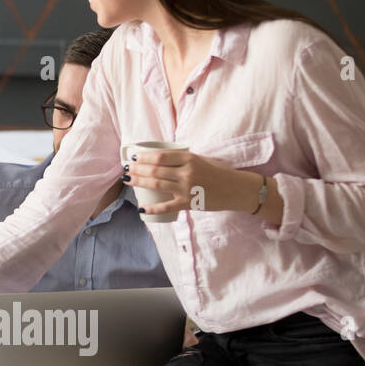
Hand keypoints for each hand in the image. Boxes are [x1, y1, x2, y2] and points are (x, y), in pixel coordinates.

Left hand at [124, 149, 259, 217]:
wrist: (237, 189)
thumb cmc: (219, 173)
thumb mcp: (201, 159)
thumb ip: (183, 159)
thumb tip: (161, 158)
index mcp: (189, 159)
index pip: (160, 156)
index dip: (144, 157)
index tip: (134, 157)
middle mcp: (186, 173)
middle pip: (154, 170)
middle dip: (137, 169)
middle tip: (127, 169)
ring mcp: (187, 189)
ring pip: (156, 185)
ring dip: (139, 182)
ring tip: (127, 180)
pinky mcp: (189, 203)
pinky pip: (167, 207)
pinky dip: (153, 208)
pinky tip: (142, 208)